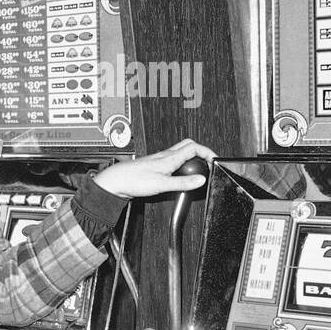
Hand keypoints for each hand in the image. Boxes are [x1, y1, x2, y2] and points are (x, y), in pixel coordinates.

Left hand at [93, 138, 217, 198]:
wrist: (115, 182)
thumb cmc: (133, 180)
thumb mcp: (162, 184)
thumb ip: (182, 183)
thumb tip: (200, 180)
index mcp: (169, 157)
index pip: (195, 147)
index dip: (208, 152)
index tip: (215, 161)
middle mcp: (165, 156)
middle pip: (188, 145)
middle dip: (201, 151)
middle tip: (208, 162)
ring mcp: (159, 160)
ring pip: (180, 152)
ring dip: (191, 156)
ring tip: (197, 167)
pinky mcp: (154, 167)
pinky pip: (172, 160)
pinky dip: (181, 164)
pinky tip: (179, 173)